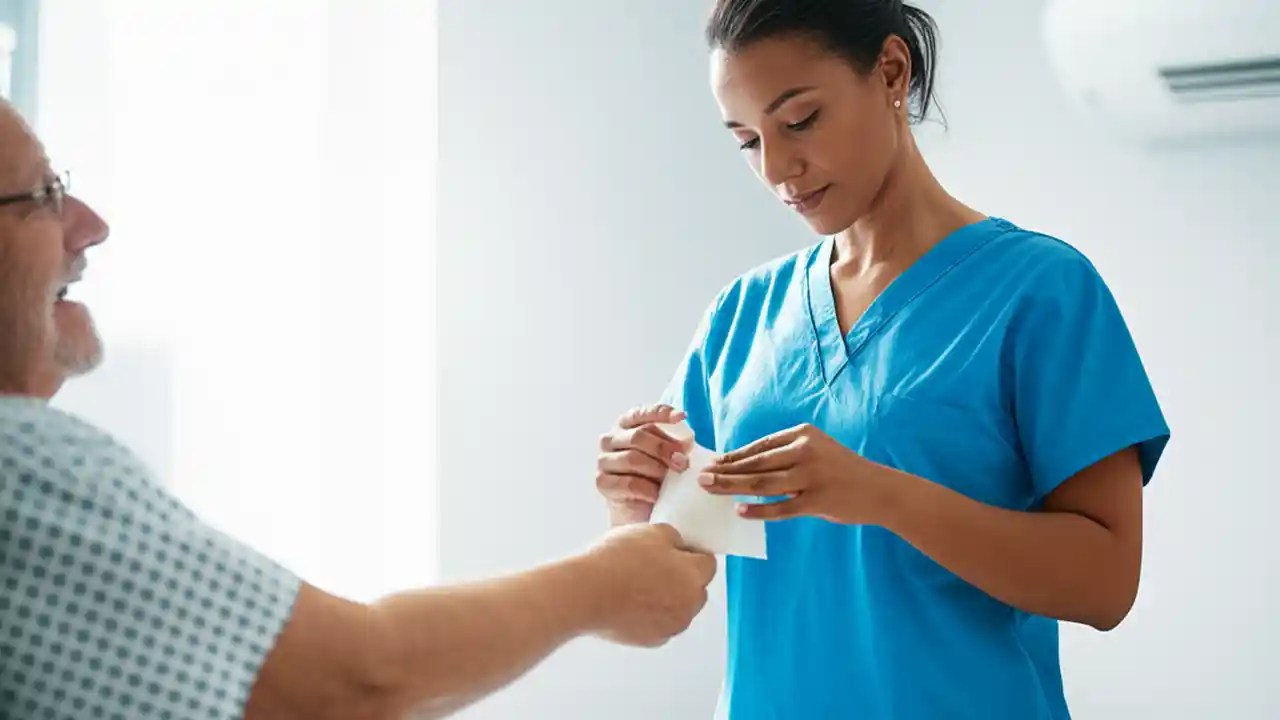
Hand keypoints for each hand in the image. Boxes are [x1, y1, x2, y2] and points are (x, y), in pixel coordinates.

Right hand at [577, 524, 716, 646]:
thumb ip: (673, 538)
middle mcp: (687, 605)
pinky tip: (630, 601)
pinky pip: (660, 623)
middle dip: (682, 578)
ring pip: (679, 608)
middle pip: (696, 589)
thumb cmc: (613, 564)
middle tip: (655, 566)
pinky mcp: (652, 640)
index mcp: (691, 576)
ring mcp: (670, 626)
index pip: (708, 563)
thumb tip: (677, 544)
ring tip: (637, 584)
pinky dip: (651, 614)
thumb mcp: (650, 531)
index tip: (678, 551)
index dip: (691, 554)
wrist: (584, 594)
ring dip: (667, 597)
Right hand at [596, 404, 692, 525]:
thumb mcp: (667, 456)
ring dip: (657, 469)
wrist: (640, 510)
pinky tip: (658, 494)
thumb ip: (674, 445)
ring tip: (672, 479)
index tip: (682, 417)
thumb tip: (688, 442)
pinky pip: (629, 483)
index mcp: (625, 425)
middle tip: (683, 461)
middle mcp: (610, 439)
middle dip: (664, 448)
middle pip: (639, 436)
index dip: (661, 413)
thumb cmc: (655, 477)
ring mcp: (603, 460)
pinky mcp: (602, 482)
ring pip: (633, 459)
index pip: (641, 413)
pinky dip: (648, 489)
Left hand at [698, 424, 894, 524]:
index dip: (733, 456)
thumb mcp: (816, 450)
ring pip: (762, 483)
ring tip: (711, 490)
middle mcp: (805, 451)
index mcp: (802, 434)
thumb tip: (745, 466)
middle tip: (701, 477)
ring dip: (732, 487)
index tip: (712, 463)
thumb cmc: (841, 470)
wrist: (879, 489)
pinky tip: (740, 511)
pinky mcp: (817, 501)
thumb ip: (786, 455)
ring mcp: (811, 476)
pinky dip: (759, 510)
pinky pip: (781, 507)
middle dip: (725, 471)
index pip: (759, 446)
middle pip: (756, 464)